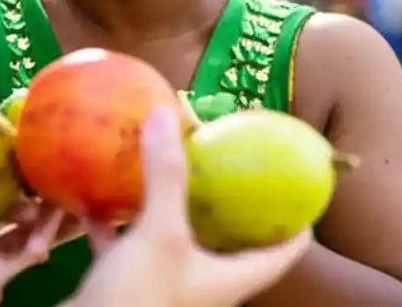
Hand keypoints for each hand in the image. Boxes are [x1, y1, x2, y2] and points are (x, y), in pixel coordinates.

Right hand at [66, 108, 309, 306]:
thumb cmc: (142, 298)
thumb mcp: (160, 233)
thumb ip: (166, 176)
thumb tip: (166, 113)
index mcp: (232, 277)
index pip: (287, 249)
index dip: (297, 215)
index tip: (298, 177)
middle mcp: (206, 283)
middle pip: (230, 239)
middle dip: (225, 200)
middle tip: (225, 157)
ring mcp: (167, 285)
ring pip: (176, 239)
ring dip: (169, 205)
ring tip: (167, 166)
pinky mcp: (129, 286)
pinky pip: (128, 246)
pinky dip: (117, 222)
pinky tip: (102, 196)